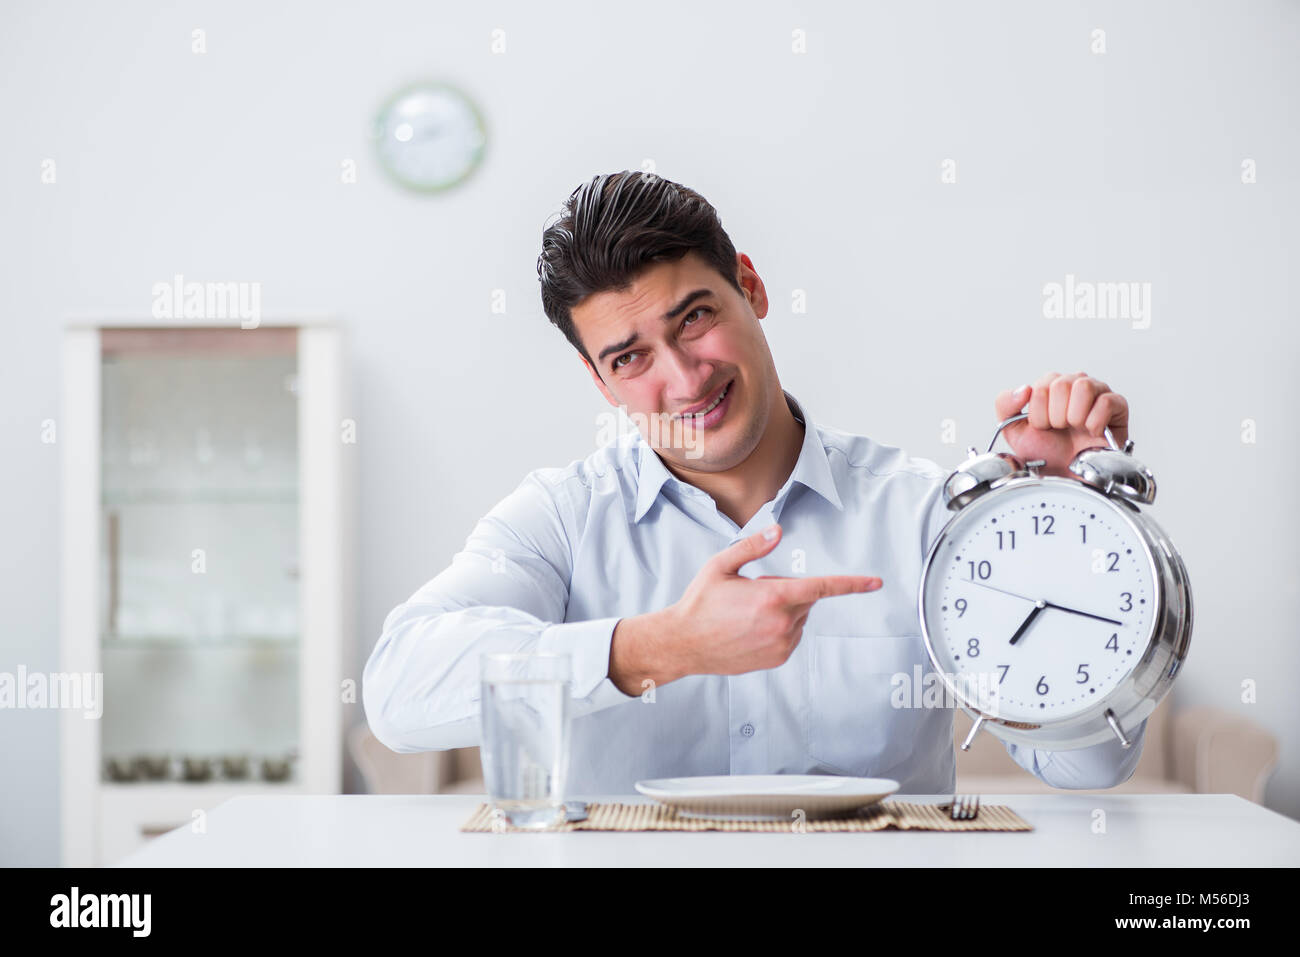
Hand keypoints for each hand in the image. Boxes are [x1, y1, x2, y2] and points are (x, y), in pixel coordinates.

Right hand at [609, 524, 881, 691]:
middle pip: (806, 598)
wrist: (683, 643)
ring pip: (799, 617)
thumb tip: (777, 531)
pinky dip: (779, 628)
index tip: (875, 582)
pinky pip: (792, 635)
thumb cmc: (700, 603)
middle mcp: (782, 622)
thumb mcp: (721, 566)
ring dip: (784, 610)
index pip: (821, 587)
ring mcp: (781, 643)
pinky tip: (751, 629)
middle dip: (787, 590)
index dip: (852, 584)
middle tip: (752, 593)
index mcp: (772, 597)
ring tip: (747, 614)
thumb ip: (753, 546)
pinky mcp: (778, 658)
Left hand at [993, 372, 1129, 477]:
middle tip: (1061, 430)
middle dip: (1055, 416)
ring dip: (1074, 416)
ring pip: (1083, 386)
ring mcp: (1097, 392)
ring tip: (1076, 430)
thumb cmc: (1046, 453)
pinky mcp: (1117, 406)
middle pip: (1061, 384)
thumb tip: (1023, 388)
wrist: (1067, 477)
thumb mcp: (1014, 430)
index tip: (1044, 427)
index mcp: (1051, 386)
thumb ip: (1005, 404)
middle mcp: (1074, 385)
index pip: (1042, 384)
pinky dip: (1094, 421)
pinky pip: (1106, 401)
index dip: (1039, 413)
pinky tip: (1092, 432)